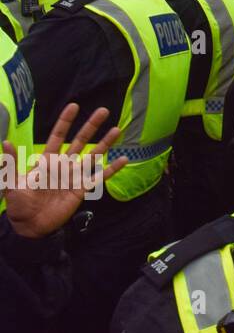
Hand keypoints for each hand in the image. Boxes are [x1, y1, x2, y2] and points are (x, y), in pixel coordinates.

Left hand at [1, 104, 126, 239]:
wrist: (29, 225)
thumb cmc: (18, 204)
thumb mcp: (12, 184)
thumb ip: (11, 164)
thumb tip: (5, 142)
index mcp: (47, 161)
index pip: (58, 137)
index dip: (65, 122)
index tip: (74, 106)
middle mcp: (63, 165)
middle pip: (80, 141)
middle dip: (91, 126)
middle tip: (103, 111)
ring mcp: (74, 177)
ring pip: (93, 156)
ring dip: (105, 143)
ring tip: (117, 130)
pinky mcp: (82, 189)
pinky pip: (99, 177)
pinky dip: (112, 169)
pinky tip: (124, 159)